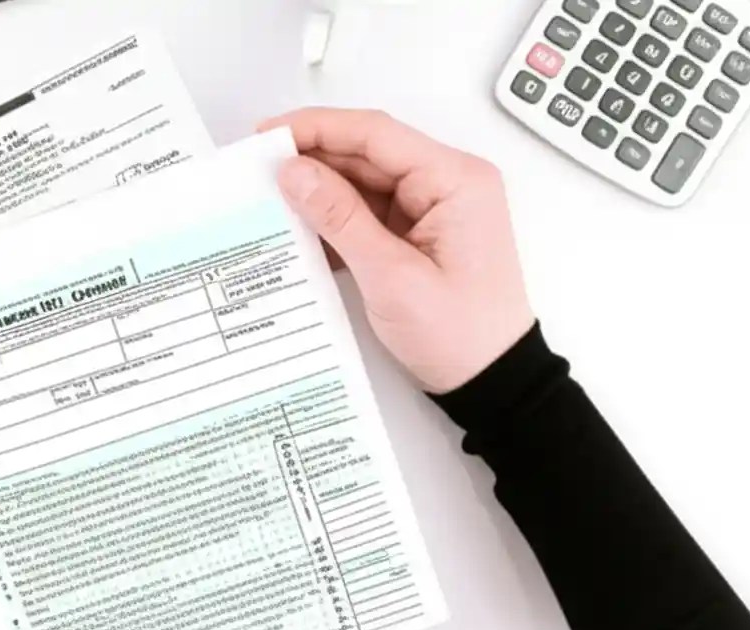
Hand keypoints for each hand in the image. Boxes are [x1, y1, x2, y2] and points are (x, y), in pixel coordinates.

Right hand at [261, 108, 534, 392]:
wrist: (492, 380)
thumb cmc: (462, 335)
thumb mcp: (393, 277)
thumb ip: (340, 219)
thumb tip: (295, 173)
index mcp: (455, 181)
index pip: (375, 134)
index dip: (317, 127)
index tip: (269, 136)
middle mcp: (446, 185)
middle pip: (366, 154)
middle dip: (311, 160)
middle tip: (257, 170)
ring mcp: (430, 210)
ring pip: (360, 184)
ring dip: (317, 192)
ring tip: (269, 200)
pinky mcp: (415, 234)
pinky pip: (365, 213)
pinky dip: (332, 220)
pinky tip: (298, 229)